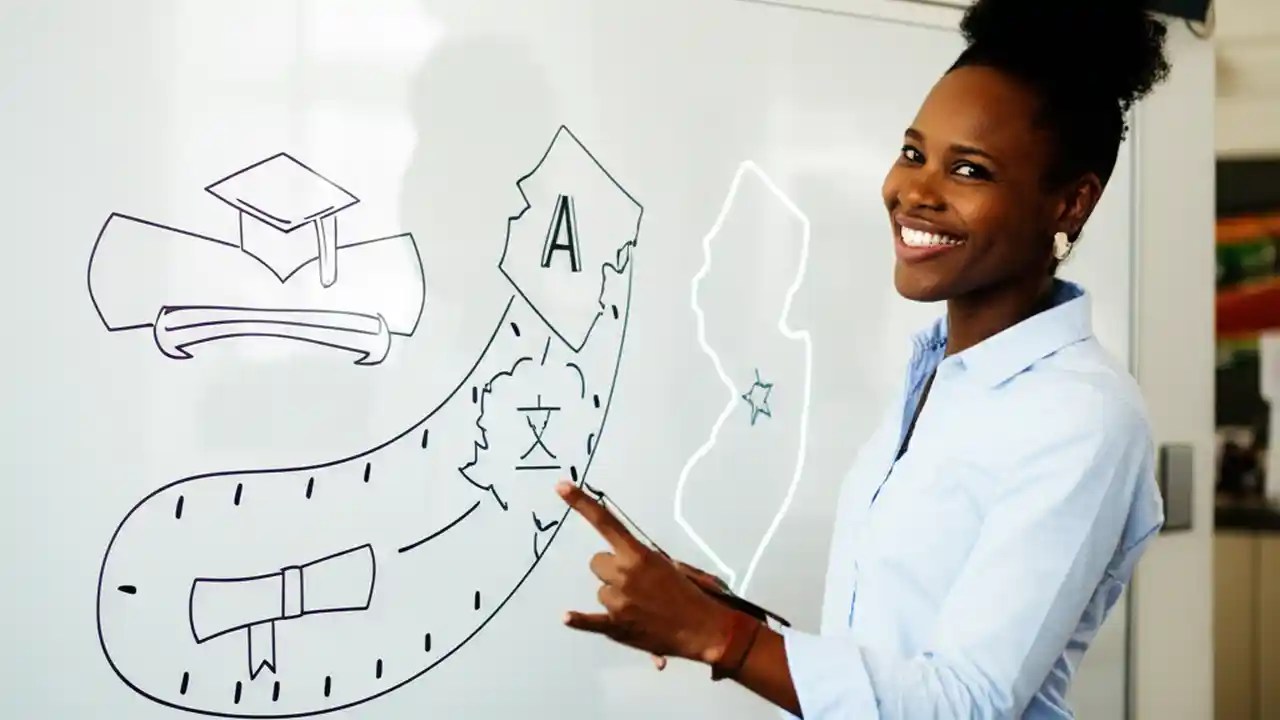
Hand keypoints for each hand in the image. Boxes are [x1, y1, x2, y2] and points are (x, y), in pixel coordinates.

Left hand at [557, 481, 734, 666]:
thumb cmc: (694, 594)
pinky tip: (567, 617)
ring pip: (601, 592)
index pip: (606, 523)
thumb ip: (646, 562)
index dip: (581, 503)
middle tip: (634, 581)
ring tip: (641, 608)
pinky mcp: (615, 627)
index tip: (561, 487)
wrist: (704, 630)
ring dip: (615, 596)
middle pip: (597, 562)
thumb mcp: (674, 567)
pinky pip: (589, 621)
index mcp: (639, 555)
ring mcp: (617, 602)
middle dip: (611, 568)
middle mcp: (623, 575)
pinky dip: (579, 620)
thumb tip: (632, 566)